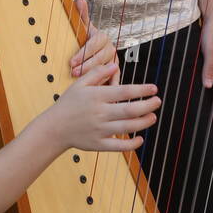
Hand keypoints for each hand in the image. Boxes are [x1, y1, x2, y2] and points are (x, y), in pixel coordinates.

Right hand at [40, 62, 158, 152]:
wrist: (54, 128)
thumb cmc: (68, 104)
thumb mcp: (79, 84)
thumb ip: (97, 73)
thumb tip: (114, 66)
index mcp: (96, 96)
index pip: (124, 92)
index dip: (142, 90)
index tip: (154, 88)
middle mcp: (100, 113)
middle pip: (130, 110)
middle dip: (148, 106)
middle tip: (158, 102)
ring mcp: (100, 130)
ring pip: (128, 127)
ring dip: (144, 122)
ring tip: (153, 116)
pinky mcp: (98, 144)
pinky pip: (119, 146)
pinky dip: (132, 144)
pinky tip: (140, 138)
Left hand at [69, 0, 118, 84]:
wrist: (97, 50)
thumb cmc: (87, 40)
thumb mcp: (84, 28)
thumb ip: (82, 16)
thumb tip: (80, 0)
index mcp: (103, 37)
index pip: (93, 44)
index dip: (83, 53)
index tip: (71, 61)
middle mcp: (111, 48)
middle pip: (100, 57)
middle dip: (86, 65)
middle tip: (73, 72)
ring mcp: (114, 61)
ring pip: (106, 69)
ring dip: (94, 75)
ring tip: (80, 80)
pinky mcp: (116, 72)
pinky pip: (115, 79)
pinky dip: (109, 85)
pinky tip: (100, 91)